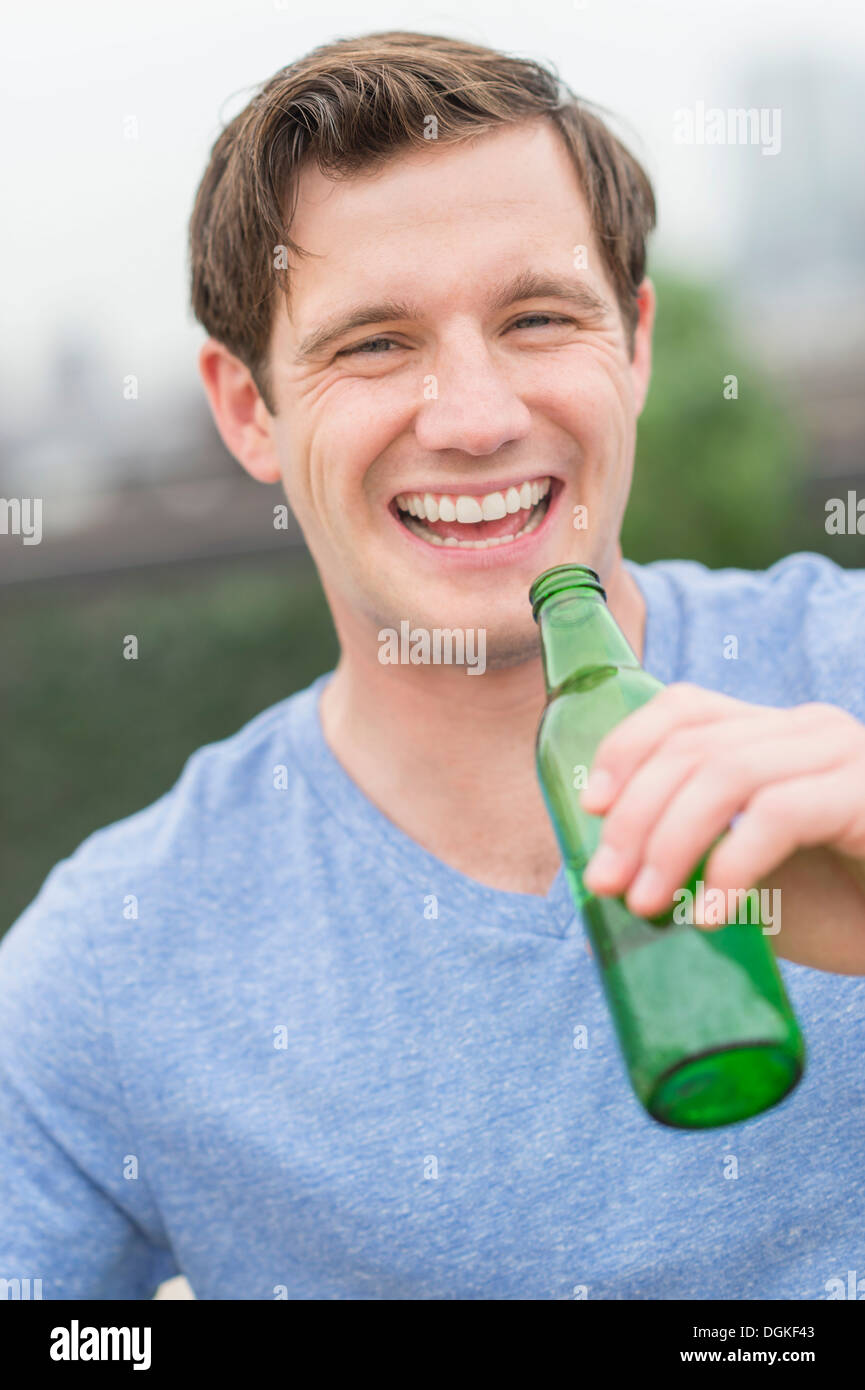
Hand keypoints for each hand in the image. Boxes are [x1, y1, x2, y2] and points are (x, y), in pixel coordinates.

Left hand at [580, 683, 864, 973]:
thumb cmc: (838, 909)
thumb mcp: (744, 881)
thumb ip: (685, 868)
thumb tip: (597, 892)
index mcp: (771, 735)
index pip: (683, 707)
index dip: (626, 747)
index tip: (589, 808)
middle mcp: (806, 729)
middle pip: (691, 745)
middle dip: (632, 815)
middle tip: (606, 884)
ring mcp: (842, 756)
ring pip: (725, 772)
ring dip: (669, 840)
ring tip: (646, 904)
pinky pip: (780, 814)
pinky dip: (732, 864)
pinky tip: (712, 915)